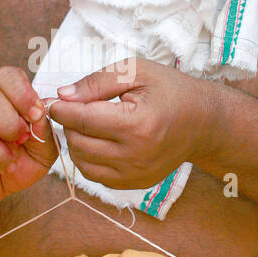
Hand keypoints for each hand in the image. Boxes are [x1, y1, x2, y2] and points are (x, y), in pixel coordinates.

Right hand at [0, 66, 57, 212]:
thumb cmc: (18, 165)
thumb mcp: (42, 153)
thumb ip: (45, 132)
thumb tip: (39, 115)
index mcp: (5, 99)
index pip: (6, 76)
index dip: (22, 93)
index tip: (35, 116)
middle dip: (9, 124)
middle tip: (19, 142)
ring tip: (6, 163)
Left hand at [48, 56, 206, 189]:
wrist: (203, 121)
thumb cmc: (170, 90)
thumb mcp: (136, 72)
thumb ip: (96, 82)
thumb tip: (62, 95)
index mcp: (136, 124)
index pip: (82, 119)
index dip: (61, 108)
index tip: (54, 100)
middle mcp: (135, 155)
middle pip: (78, 142)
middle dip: (69, 124)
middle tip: (77, 108)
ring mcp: (135, 174)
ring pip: (82, 163)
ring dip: (77, 142)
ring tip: (89, 124)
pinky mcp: (135, 184)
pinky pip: (96, 176)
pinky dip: (90, 159)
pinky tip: (100, 141)